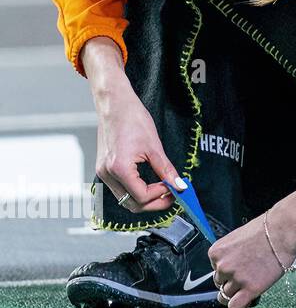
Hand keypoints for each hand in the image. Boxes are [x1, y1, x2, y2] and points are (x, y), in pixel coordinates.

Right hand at [84, 38, 179, 211]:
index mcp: (118, 168)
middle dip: (154, 203)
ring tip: (164, 190)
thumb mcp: (155, 146)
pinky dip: (135, 190)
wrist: (114, 104)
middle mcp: (106, 174)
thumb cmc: (132, 119)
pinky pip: (120, 189)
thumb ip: (166, 170)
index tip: (175, 188)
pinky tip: (150, 183)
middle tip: (172, 196)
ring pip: (124, 199)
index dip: (161, 196)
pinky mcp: (103, 169)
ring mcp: (103, 172)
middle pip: (131, 203)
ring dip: (145, 199)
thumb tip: (179, 185)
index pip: (142, 196)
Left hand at [208, 169, 295, 307]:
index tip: (240, 269)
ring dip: (237, 293)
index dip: (229, 271)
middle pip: (220, 283)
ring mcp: (236, 278)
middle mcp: (222, 266)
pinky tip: (248, 299)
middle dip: (232, 282)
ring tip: (251, 285)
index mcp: (216, 252)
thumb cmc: (268, 229)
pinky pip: (235, 306)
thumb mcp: (240, 238)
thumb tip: (235, 266)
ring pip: (226, 296)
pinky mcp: (250, 288)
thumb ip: (232, 253)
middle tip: (248, 277)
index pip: (216, 270)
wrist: (284, 230)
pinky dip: (240, 305)